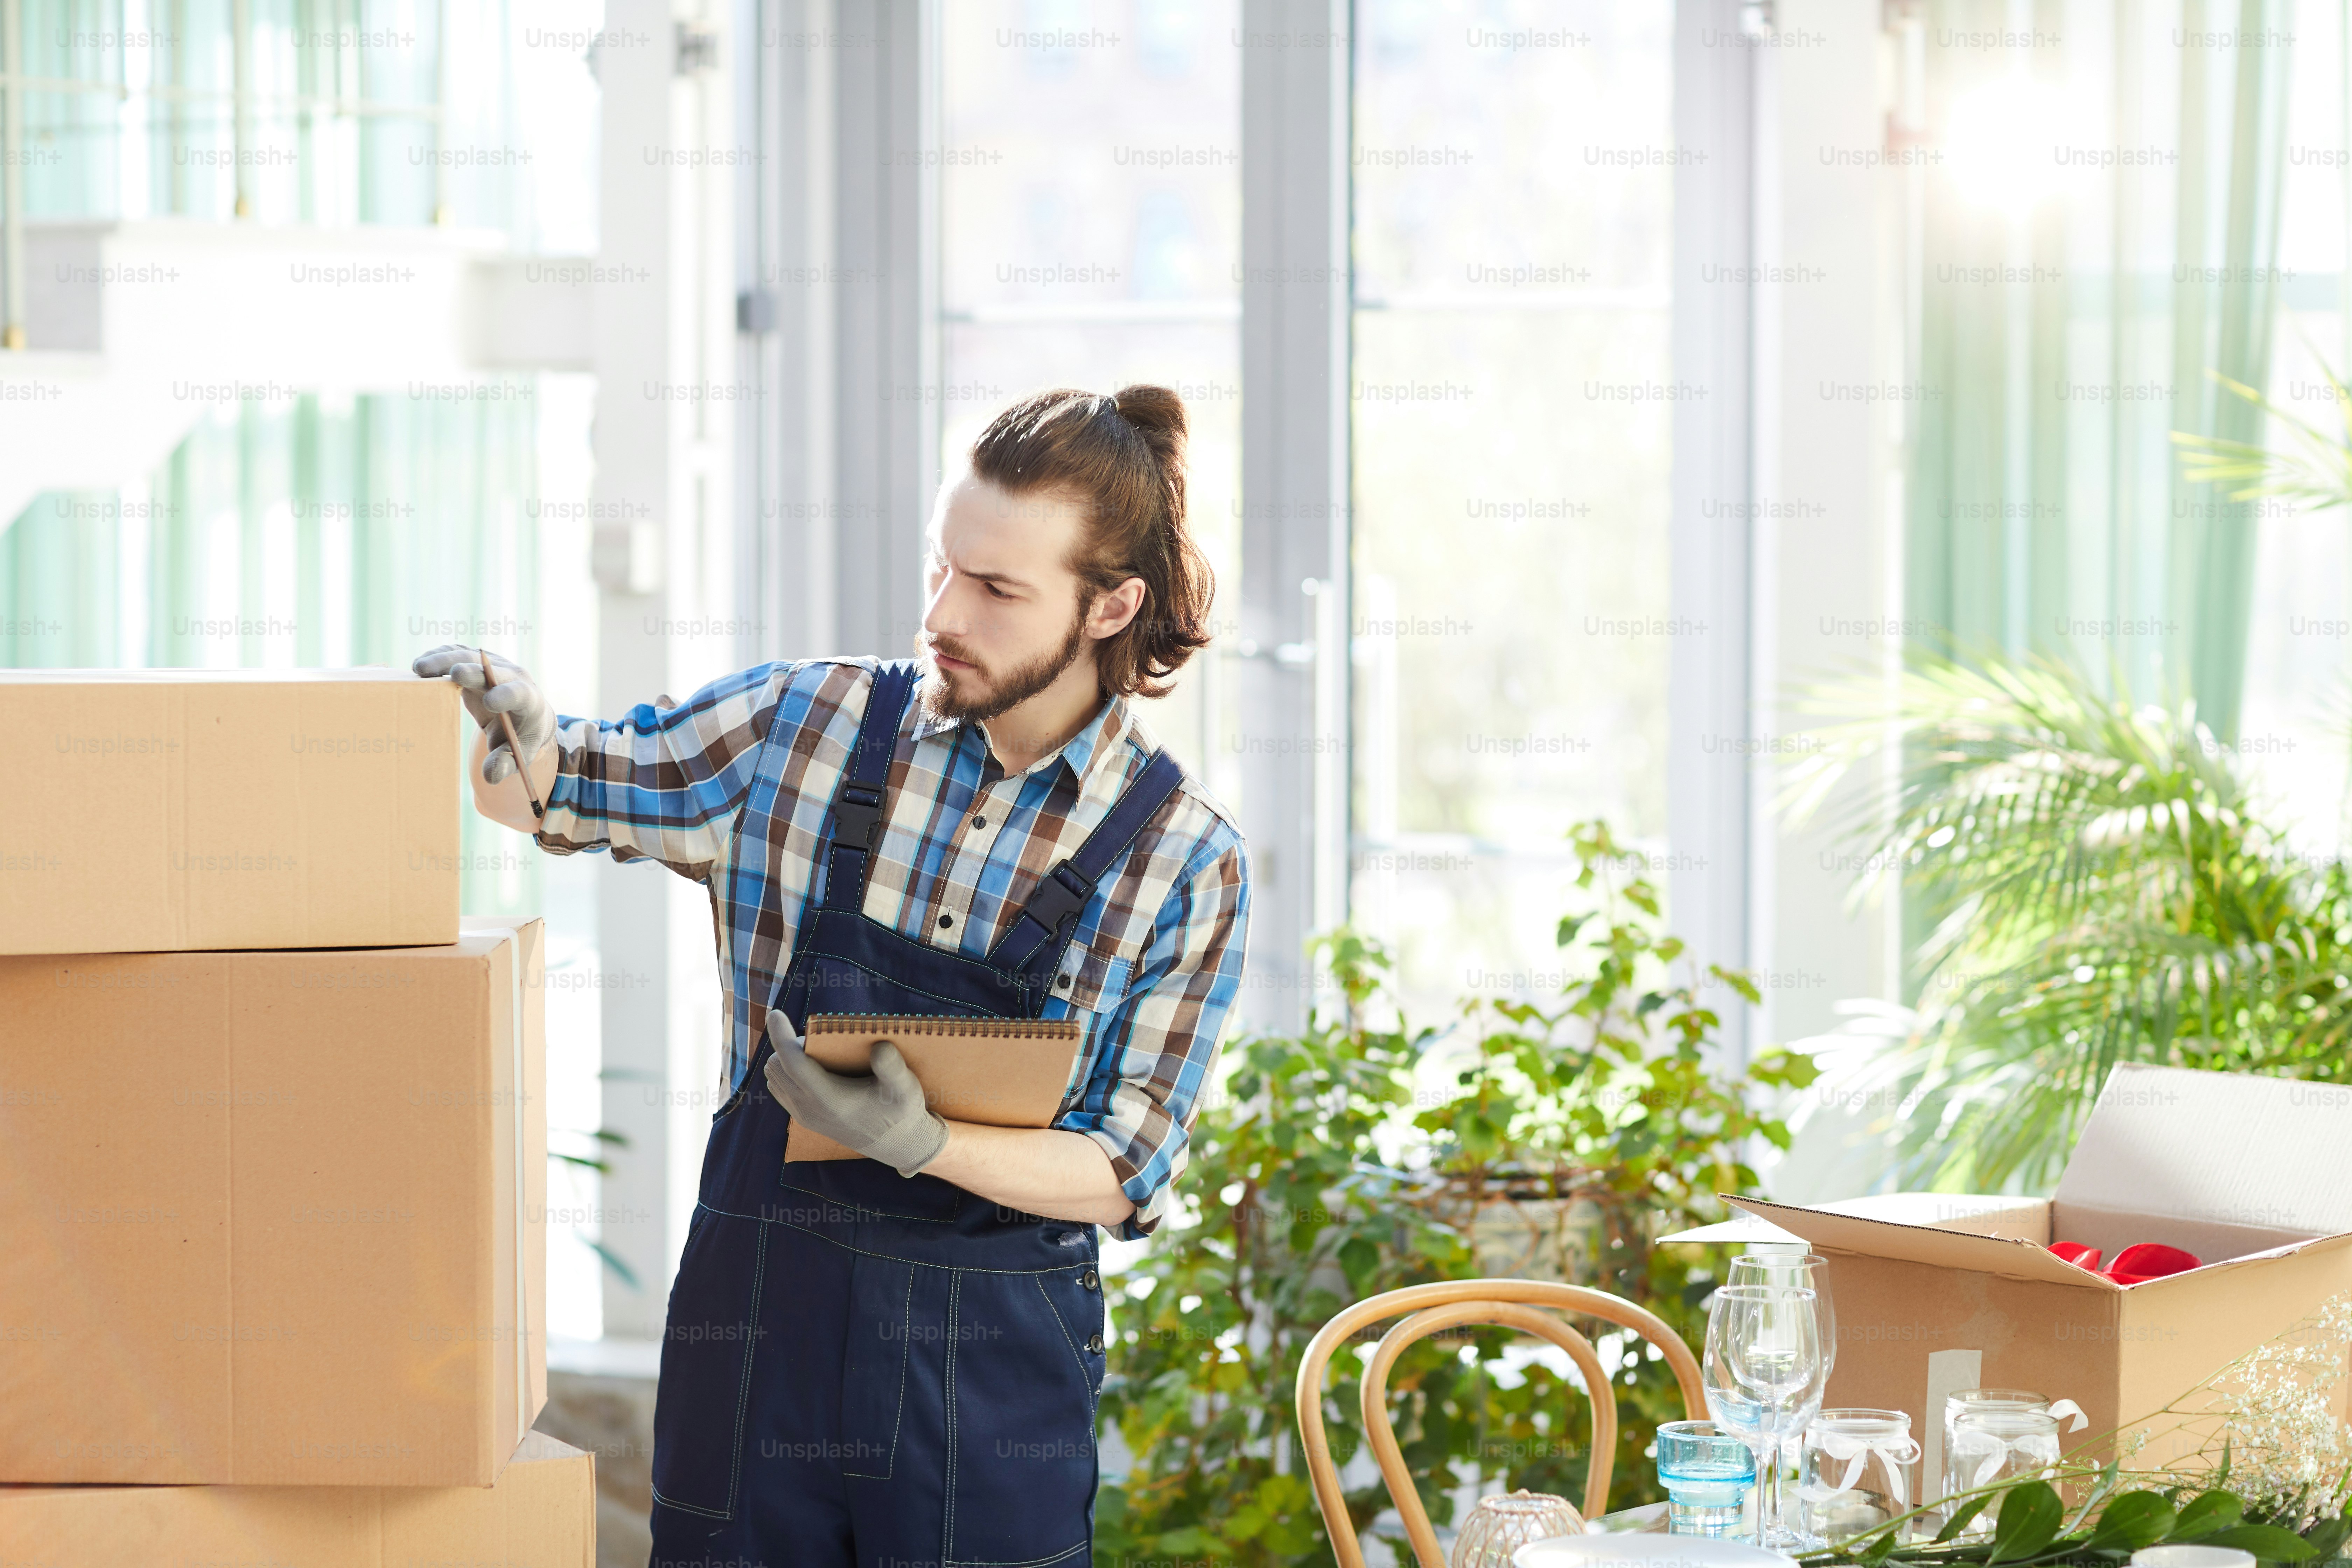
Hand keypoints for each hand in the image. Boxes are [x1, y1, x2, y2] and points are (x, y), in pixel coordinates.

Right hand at [412, 645, 555, 783]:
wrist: (524, 714)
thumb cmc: (520, 736)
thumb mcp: (519, 754)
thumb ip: (506, 764)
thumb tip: (491, 775)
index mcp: (528, 700)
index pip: (520, 693)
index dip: (506, 695)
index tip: (490, 702)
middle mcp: (512, 676)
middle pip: (492, 669)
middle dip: (475, 671)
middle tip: (455, 673)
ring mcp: (492, 665)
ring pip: (469, 657)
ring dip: (446, 661)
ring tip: (420, 668)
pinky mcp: (474, 662)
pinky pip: (457, 653)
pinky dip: (439, 657)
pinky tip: (419, 666)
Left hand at [761, 1012, 948, 1177]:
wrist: (896, 1144)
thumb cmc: (902, 1112)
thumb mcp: (906, 1088)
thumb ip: (893, 1068)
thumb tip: (880, 1046)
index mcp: (829, 1099)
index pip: (792, 1063)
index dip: (780, 1035)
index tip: (775, 1013)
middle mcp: (809, 1109)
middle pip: (777, 1066)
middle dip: (788, 1044)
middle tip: (817, 1039)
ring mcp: (803, 1116)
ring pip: (774, 1076)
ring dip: (785, 1058)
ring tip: (815, 1052)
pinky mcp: (803, 1118)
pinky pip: (779, 1087)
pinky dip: (786, 1071)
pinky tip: (810, 1067)